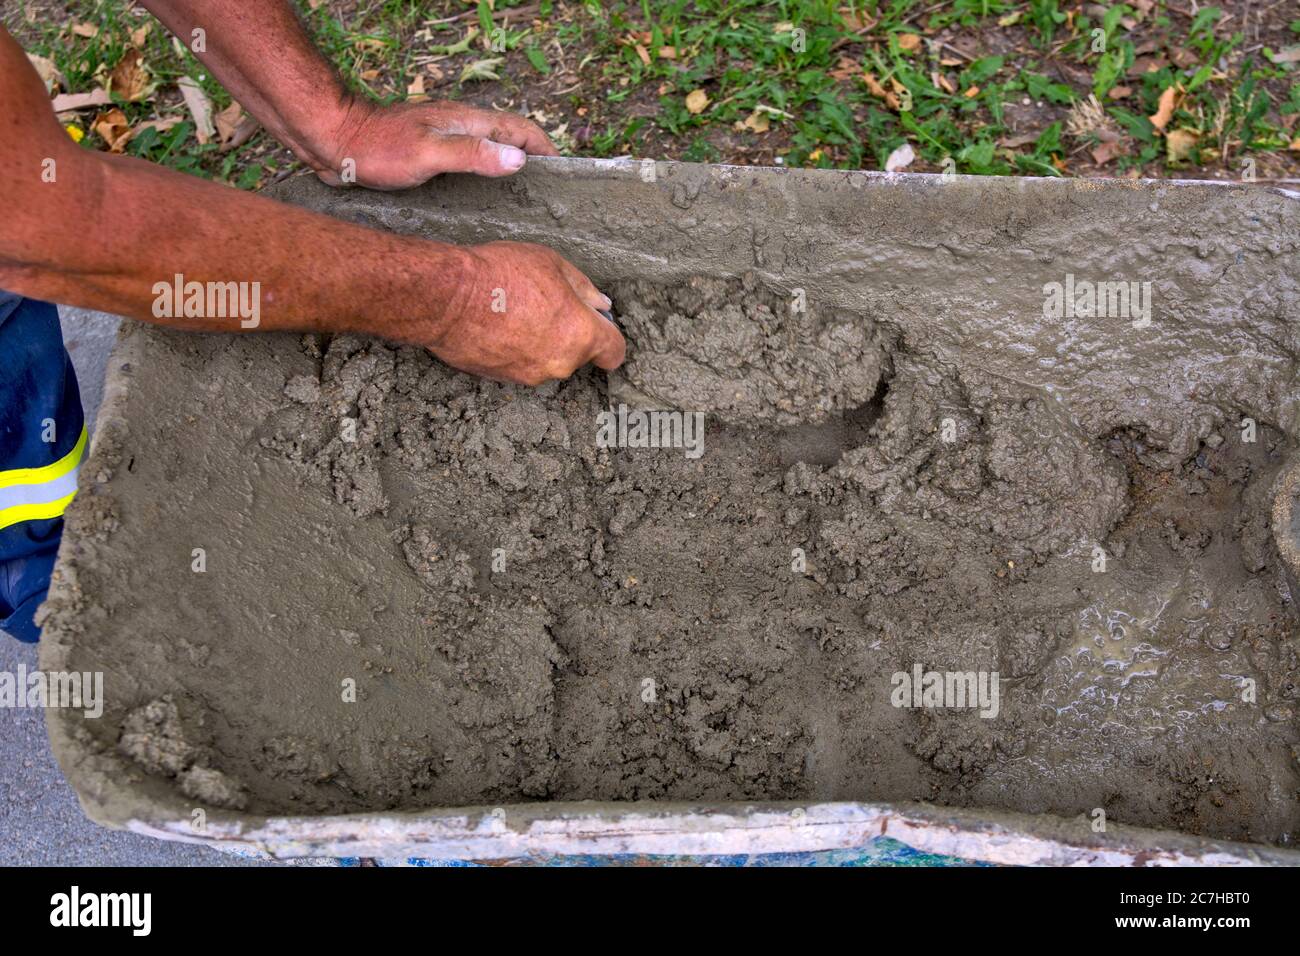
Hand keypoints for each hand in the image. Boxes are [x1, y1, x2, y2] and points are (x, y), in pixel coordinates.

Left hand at [316, 99, 557, 189]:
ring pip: (490, 155)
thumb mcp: (430, 153)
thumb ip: (474, 155)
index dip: (546, 151)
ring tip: (522, 206)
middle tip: (547, 199)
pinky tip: (483, 206)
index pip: (522, 130)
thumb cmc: (378, 147)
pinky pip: (469, 167)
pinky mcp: (431, 157)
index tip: (562, 177)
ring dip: (510, 173)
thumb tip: (518, 160)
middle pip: (510, 142)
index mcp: (469, 122)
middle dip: (533, 164)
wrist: (335, 142)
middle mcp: (462, 129)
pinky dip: (485, 181)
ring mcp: (447, 141)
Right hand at [428, 242, 624, 385]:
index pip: (614, 353)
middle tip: (544, 303)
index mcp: (581, 335)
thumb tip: (600, 305)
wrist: (448, 299)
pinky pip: (520, 364)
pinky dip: (515, 349)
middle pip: (577, 354)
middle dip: (568, 333)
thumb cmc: (501, 275)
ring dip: (539, 341)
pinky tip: (497, 325)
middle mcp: (560, 363)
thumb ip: (584, 289)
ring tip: (514, 311)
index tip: (601, 329)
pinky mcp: (503, 380)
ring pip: (547, 359)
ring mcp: (530, 375)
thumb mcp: (552, 264)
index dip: (610, 340)